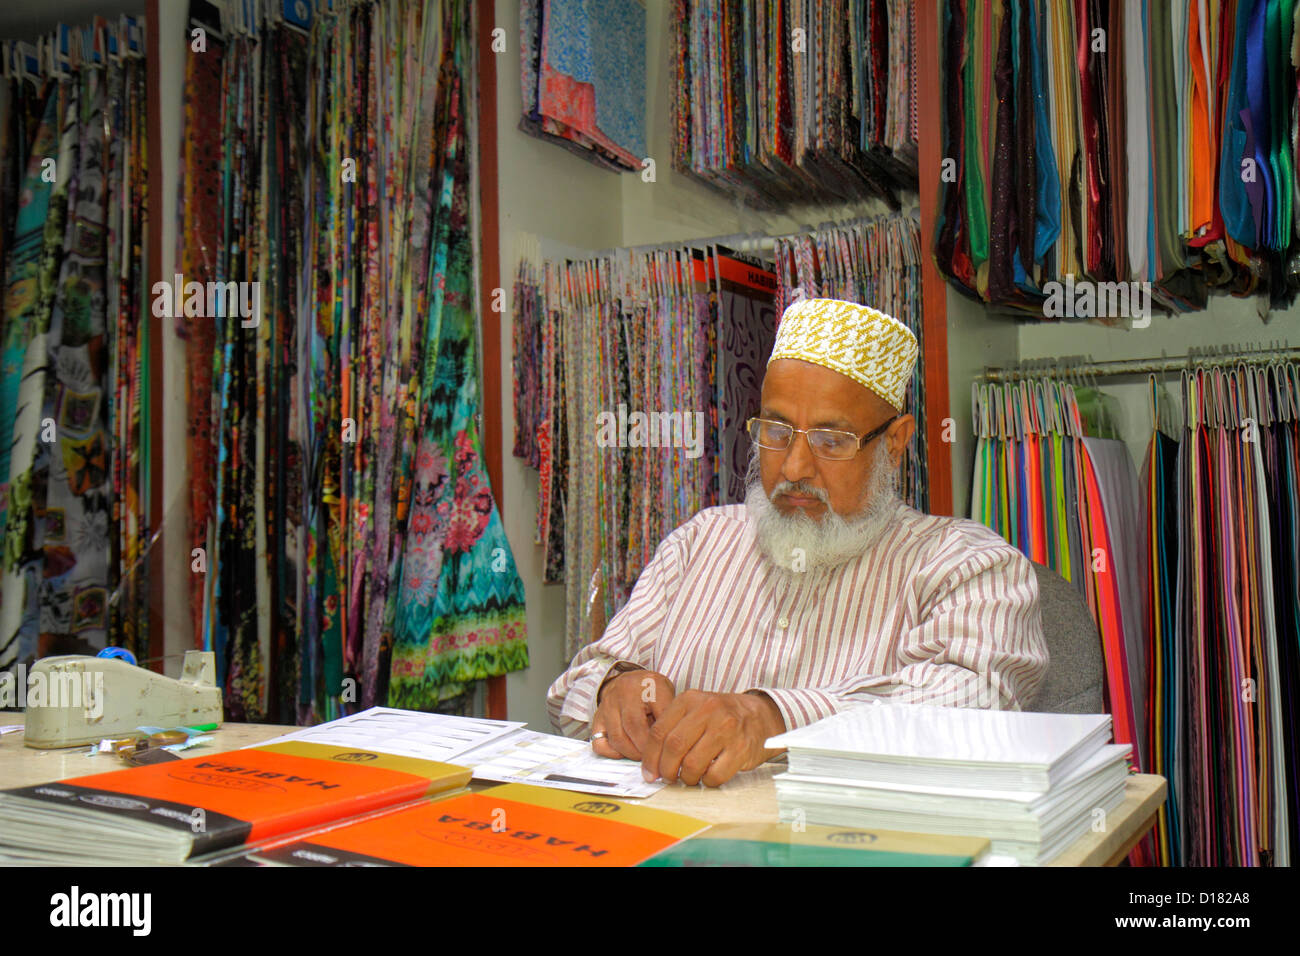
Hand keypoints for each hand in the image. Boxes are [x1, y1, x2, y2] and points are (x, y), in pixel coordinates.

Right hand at [590, 669, 675, 759]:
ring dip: (631, 753)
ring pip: (617, 737)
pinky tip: (624, 752)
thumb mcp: (667, 692)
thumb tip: (670, 740)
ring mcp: (608, 706)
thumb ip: (670, 712)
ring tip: (642, 757)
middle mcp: (624, 693)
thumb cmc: (651, 690)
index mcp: (647, 685)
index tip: (666, 749)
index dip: (662, 736)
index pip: (657, 713)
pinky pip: (599, 742)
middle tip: (655, 757)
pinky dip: (611, 753)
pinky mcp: (597, 718)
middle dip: (646, 748)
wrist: (629, 681)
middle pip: (634, 727)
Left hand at [639, 690, 786, 787]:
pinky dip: (707, 781)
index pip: (659, 731)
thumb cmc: (721, 717)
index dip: (650, 757)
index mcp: (690, 699)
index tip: (649, 772)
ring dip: (686, 778)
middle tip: (668, 778)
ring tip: (690, 777)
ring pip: (692, 764)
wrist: (759, 716)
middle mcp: (708, 710)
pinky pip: (714, 774)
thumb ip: (673, 727)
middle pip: (673, 747)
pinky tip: (708, 776)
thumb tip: (651, 762)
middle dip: (666, 769)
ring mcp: (726, 728)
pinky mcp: (740, 748)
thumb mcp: (695, 709)